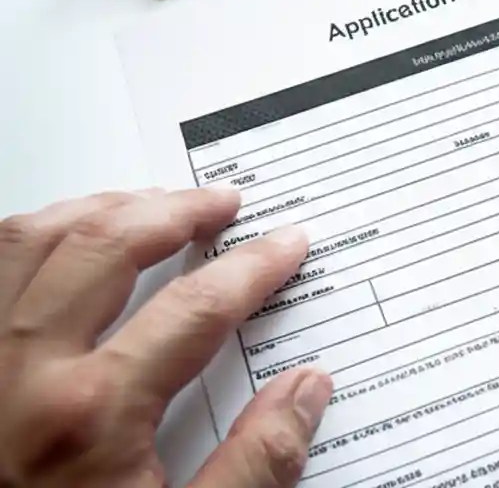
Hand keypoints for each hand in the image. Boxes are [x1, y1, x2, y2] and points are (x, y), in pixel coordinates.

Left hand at [0, 188, 331, 486]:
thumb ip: (254, 466)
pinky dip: (22, 237)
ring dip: (97, 206)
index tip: (282, 246)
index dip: (252, 266)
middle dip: (176, 211)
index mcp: (93, 413)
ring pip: (29, 240)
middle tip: (220, 203)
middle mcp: (21, 371)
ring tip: (145, 201)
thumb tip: (306, 392)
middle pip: (108, 246)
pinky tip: (53, 237)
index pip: (195, 306)